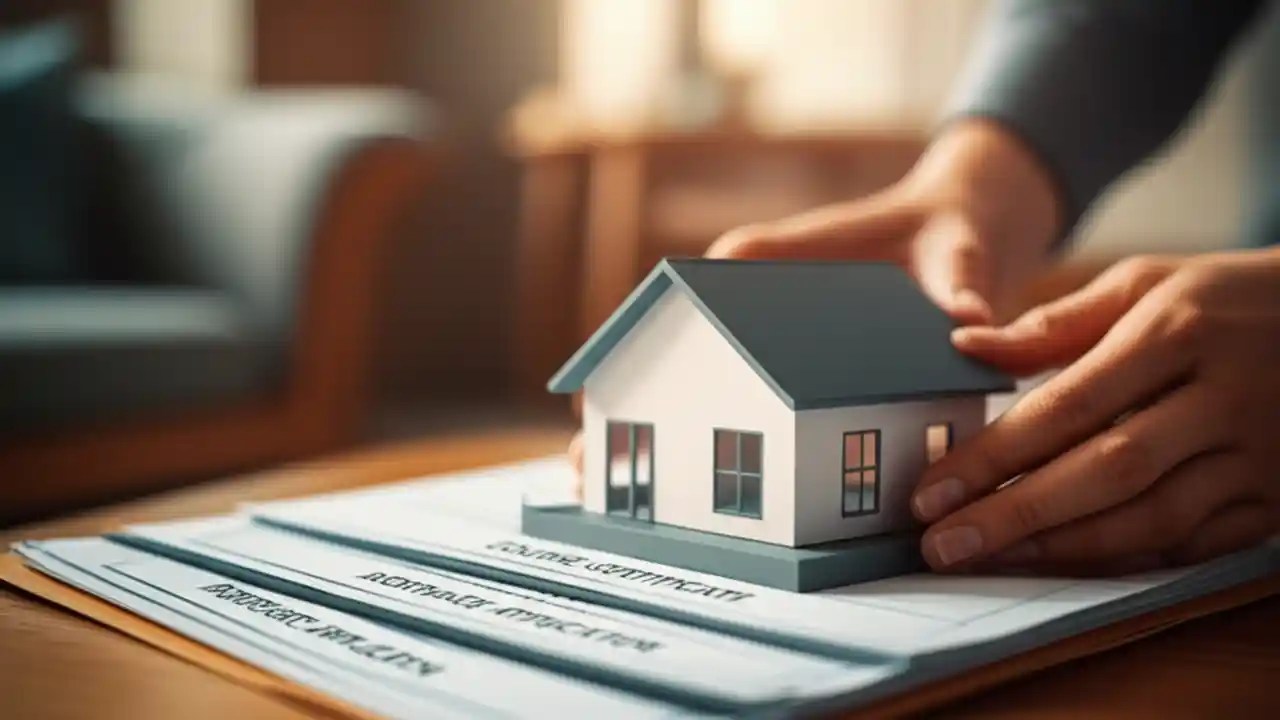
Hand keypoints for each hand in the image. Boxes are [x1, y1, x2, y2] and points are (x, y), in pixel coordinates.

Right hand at [568, 119, 1063, 492]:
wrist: (952, 228)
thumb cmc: (945, 233)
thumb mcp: (956, 253)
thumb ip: (958, 283)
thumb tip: (967, 322)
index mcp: (764, 257)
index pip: (682, 294)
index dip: (632, 348)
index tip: (592, 400)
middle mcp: (741, 290)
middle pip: (662, 344)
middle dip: (621, 402)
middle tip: (584, 470)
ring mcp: (748, 323)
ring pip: (678, 373)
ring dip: (642, 426)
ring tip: (604, 490)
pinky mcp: (766, 353)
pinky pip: (715, 389)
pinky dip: (684, 430)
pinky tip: (666, 481)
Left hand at [912, 251, 1279, 573]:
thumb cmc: (1227, 298)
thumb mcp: (1148, 282)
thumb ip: (1057, 323)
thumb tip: (966, 346)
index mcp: (1178, 331)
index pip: (1068, 405)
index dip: (995, 456)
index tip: (931, 492)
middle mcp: (1222, 398)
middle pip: (1106, 471)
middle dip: (1015, 515)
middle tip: (942, 545)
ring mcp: (1260, 455)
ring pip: (1153, 518)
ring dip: (1064, 547)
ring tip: (990, 560)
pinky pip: (1197, 545)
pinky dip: (1129, 559)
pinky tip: (1067, 564)